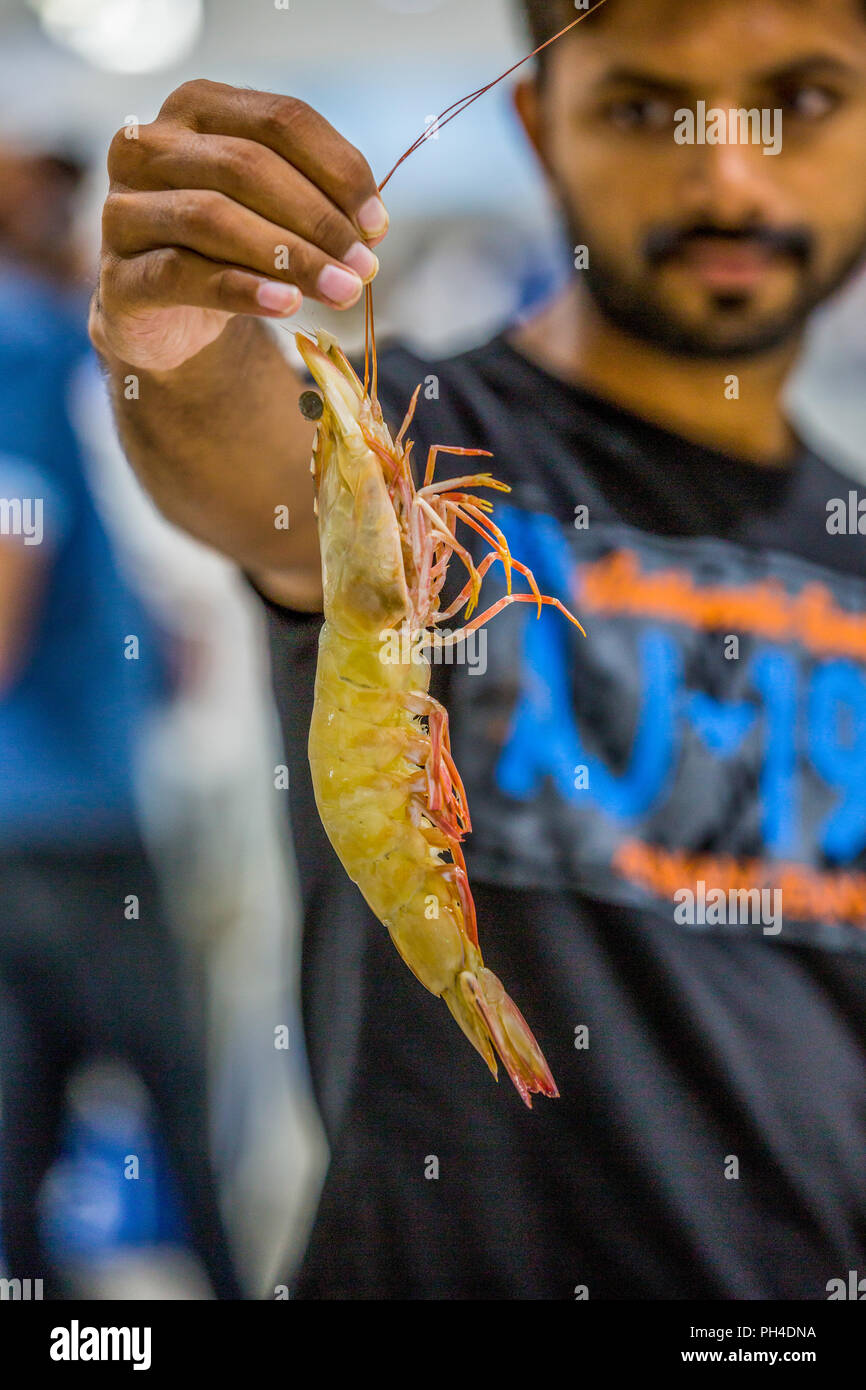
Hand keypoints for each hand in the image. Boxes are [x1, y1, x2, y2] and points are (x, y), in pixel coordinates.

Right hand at [90, 79, 388, 370]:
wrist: (167, 314)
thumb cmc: (228, 248)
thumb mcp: (274, 211)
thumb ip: (316, 203)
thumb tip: (370, 228)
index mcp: (195, 109)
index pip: (279, 120)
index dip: (338, 170)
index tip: (378, 225)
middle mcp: (150, 147)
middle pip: (247, 166)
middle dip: (319, 220)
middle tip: (365, 267)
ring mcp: (124, 209)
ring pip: (213, 218)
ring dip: (290, 257)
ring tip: (342, 290)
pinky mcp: (118, 275)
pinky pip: (183, 274)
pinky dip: (244, 289)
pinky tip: (287, 304)